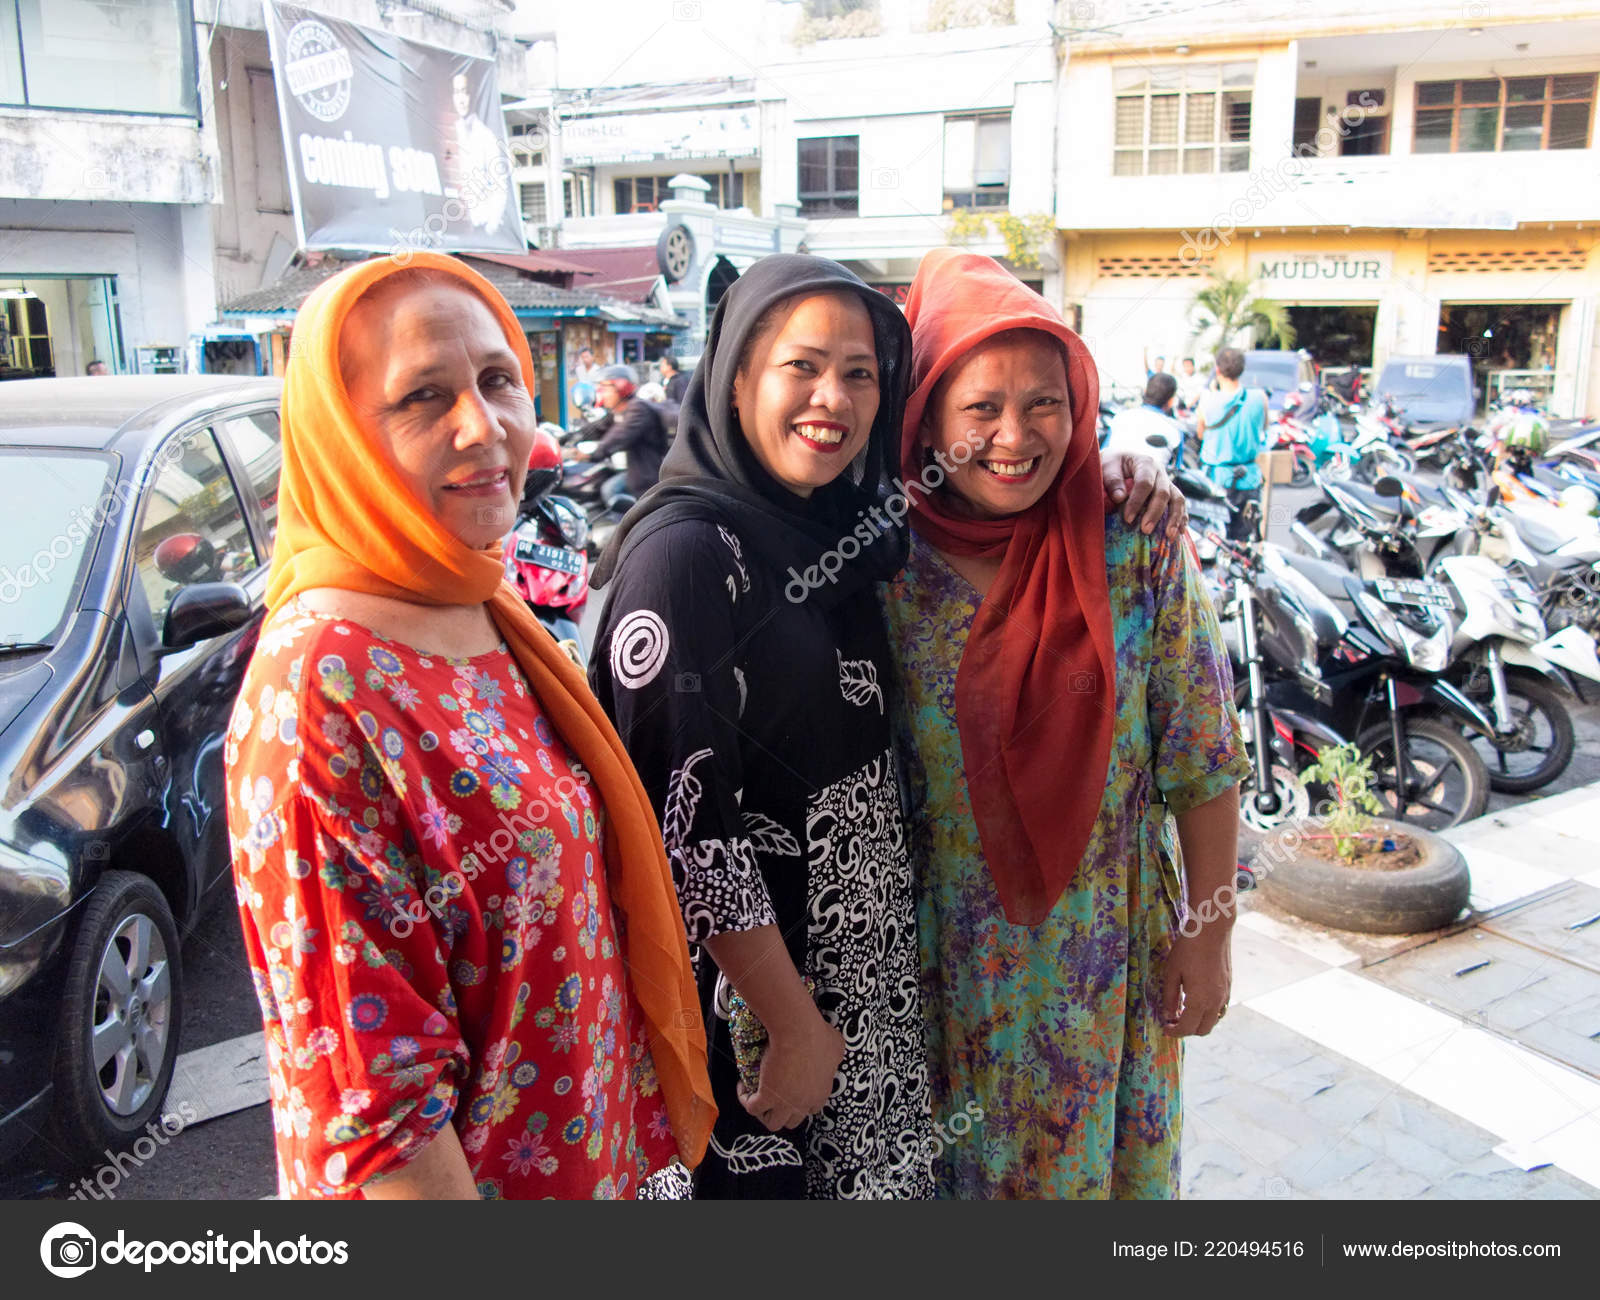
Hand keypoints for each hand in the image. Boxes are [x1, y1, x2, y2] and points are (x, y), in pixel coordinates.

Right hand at [737, 1009, 845, 1132]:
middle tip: (774, 1096)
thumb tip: (830, 1053)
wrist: (797, 1031)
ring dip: (764, 1113)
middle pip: (792, 1121)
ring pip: (772, 1123)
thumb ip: (834, 1055)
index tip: (793, 1090)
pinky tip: (742, 1086)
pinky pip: (752, 1108)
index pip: (812, 1109)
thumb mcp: (835, 1045)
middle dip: (783, 1112)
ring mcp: (785, 1103)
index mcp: (820, 1093)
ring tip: (756, 1096)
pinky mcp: (766, 1097)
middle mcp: (803, 1104)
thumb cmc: (818, 1034)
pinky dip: (745, 1099)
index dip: (802, 1103)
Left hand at [1100, 450, 1187, 539]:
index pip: (1145, 483)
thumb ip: (1112, 481)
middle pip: (1163, 493)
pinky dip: (1181, 519)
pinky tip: (1179, 533)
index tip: (1128, 519)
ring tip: (1169, 536)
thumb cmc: (1112, 464)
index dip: (1137, 502)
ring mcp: (1168, 483)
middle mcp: (1160, 472)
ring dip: (1175, 518)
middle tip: (1145, 530)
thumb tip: (1119, 498)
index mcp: (1145, 463)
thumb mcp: (1107, 467)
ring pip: (1177, 499)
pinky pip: (1180, 505)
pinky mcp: (1171, 493)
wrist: (1122, 460)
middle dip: (1155, 513)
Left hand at [1159, 924, 1231, 1036]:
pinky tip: (1197, 1002)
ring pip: (1213, 1021)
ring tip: (1183, 1012)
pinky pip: (1220, 1010)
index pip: (1187, 1028)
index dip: (1174, 1031)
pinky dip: (1209, 1013)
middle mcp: (1215, 1002)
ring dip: (1199, 1022)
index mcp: (1199, 1001)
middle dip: (1187, 1030)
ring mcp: (1225, 996)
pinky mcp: (1229, 988)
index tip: (1165, 1028)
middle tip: (1173, 1022)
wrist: (1212, 931)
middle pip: (1202, 1030)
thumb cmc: (1188, 950)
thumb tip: (1168, 1015)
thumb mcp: (1172, 973)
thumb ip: (1170, 997)